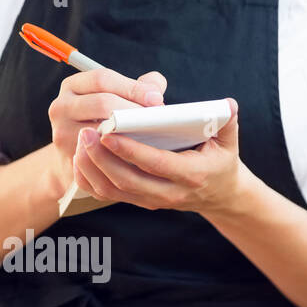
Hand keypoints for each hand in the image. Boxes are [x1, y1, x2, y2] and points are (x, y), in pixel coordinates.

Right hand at [48, 67, 167, 198]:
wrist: (79, 158)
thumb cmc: (103, 121)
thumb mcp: (114, 98)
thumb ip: (135, 87)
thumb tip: (156, 85)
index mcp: (72, 86)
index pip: (102, 79)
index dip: (132, 87)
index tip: (156, 99)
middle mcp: (60, 106)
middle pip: (101, 103)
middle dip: (133, 110)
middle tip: (157, 119)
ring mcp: (61, 133)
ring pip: (101, 130)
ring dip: (130, 132)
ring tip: (150, 134)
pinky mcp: (69, 157)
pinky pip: (101, 154)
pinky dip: (122, 152)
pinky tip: (138, 152)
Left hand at [73, 97, 246, 214]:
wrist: (218, 194)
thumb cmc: (219, 160)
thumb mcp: (228, 142)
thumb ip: (226, 122)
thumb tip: (228, 105)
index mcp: (191, 175)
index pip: (155, 163)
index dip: (130, 150)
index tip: (109, 133)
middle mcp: (169, 192)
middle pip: (128, 180)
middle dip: (102, 157)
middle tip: (85, 132)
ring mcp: (152, 200)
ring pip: (113, 190)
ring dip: (92, 167)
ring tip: (79, 142)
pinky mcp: (138, 201)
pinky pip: (107, 195)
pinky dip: (89, 179)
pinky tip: (78, 159)